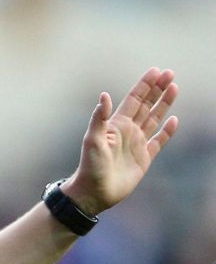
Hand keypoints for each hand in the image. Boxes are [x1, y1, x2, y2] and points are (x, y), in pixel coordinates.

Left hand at [63, 67, 178, 214]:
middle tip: (170, 73)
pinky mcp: (144, 158)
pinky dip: (167, 131)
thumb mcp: (92, 140)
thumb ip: (99, 118)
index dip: (144, 85)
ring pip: (154, 119)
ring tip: (174, 87)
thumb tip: (104, 95)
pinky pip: (159, 141)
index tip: (156, 70)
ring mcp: (137, 144)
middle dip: (157, 89)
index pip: (133, 99)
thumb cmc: (90, 167)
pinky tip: (174, 120)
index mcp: (116, 125)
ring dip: (164, 104)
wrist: (93, 193)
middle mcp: (128, 131)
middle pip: (146, 105)